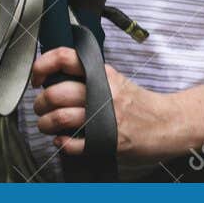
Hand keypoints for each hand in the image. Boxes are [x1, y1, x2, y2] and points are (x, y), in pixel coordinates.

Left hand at [30, 47, 177, 163]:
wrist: (168, 123)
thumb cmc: (139, 102)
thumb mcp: (113, 79)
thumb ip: (89, 76)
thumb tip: (55, 76)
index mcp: (101, 74)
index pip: (64, 58)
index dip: (42, 66)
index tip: (36, 78)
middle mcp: (101, 93)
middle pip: (55, 93)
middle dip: (40, 103)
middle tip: (40, 108)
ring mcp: (104, 118)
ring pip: (59, 118)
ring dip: (45, 124)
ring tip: (45, 126)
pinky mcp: (107, 141)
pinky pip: (73, 144)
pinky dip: (61, 144)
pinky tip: (62, 141)